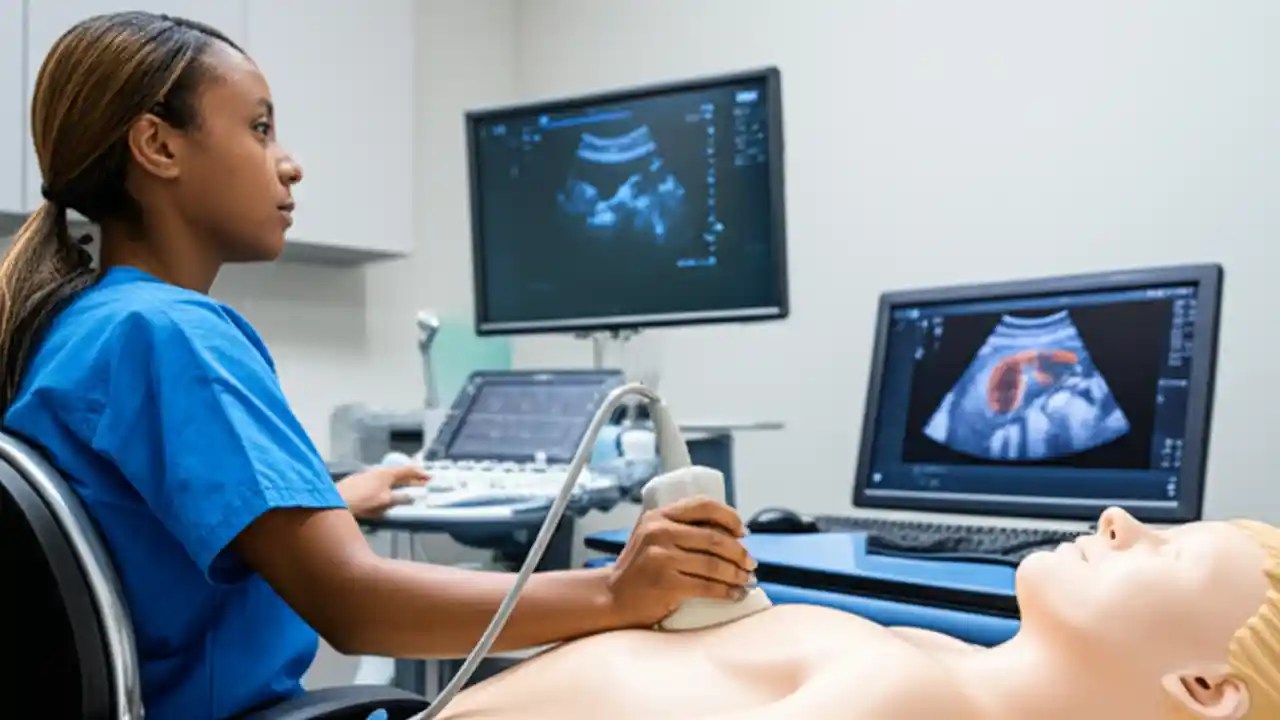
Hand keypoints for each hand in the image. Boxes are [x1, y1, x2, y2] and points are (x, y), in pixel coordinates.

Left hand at [337, 465, 428, 518]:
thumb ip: (399, 499)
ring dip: (398, 482)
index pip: (407, 471)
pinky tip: (385, 492)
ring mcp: (367, 475)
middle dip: (410, 478)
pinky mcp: (358, 482)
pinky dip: (387, 485)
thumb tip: (411, 496)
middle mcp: (378, 471)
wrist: (337, 501)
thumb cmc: (363, 501)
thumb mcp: (385, 502)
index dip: (419, 474)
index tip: (429, 477)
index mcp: (387, 474)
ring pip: (387, 477)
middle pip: (398, 473)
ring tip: (405, 488)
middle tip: (421, 483)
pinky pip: (379, 482)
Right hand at [605, 496, 756, 627]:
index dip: (729, 517)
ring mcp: (662, 557)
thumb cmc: (640, 569)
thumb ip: (682, 529)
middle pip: (715, 538)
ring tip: (746, 580)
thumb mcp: (653, 538)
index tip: (742, 533)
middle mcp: (659, 532)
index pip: (704, 506)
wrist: (612, 597)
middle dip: (739, 553)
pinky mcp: (666, 582)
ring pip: (714, 564)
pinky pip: (707, 586)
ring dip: (737, 574)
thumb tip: (731, 535)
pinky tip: (735, 595)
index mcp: (659, 516)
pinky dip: (726, 592)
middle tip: (750, 563)